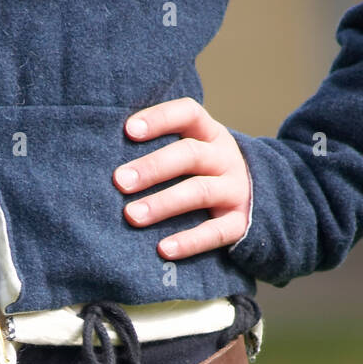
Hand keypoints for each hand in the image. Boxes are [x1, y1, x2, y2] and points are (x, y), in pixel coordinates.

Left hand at [114, 96, 251, 259]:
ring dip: (163, 204)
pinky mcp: (240, 223)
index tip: (128, 130)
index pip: (188, 114)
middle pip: (189, 155)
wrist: (259, 199)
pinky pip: (216, 233)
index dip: (160, 119)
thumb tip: (103, 153)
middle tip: (119, 181)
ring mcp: (235, 190)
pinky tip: (163, 249)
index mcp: (210, 134)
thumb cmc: (203, 173)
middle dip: (152, 167)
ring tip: (131, 215)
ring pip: (199, 192)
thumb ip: (161, 147)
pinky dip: (189, 241)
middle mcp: (224, 158)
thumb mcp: (192, 150)